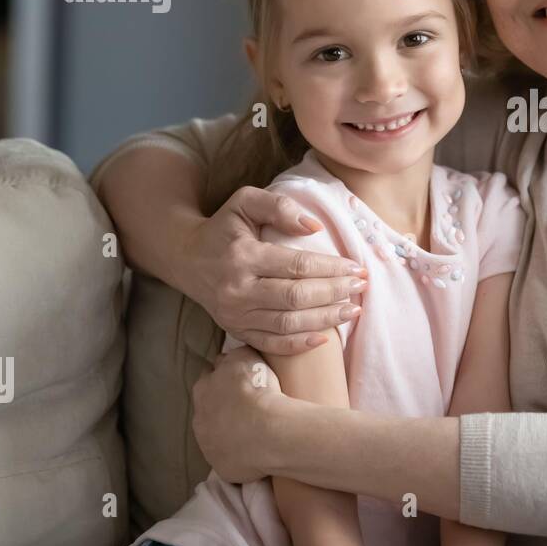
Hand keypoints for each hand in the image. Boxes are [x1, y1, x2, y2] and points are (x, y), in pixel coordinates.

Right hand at [181, 184, 367, 354]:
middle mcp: (237, 290)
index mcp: (242, 256)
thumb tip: (315, 227)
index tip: (356, 267)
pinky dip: (300, 344)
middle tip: (360, 287)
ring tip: (353, 310)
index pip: (297, 266)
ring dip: (326, 319)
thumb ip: (280, 207)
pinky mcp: (236, 330)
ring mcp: (235, 315)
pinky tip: (326, 336)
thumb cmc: (224, 227)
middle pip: (296, 298)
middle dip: (334, 293)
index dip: (331, 268)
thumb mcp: (246, 201)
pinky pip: (272, 344)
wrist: (185, 257)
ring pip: (288, 324)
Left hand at [192, 346, 283, 483]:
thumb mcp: (245, 356)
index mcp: (202, 389)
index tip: (242, 382)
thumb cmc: (258, 389)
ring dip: (230, 431)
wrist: (268, 431)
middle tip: (249, 406)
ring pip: (217, 435)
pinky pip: (229, 458)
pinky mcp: (221, 465)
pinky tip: (257, 449)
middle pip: (209, 409)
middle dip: (223, 407)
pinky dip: (240, 454)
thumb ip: (234, 357)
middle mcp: (199, 417)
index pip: (210, 379)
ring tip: (255, 429)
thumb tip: (232, 358)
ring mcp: (208, 444)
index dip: (226, 380)